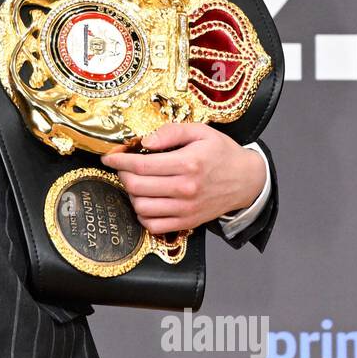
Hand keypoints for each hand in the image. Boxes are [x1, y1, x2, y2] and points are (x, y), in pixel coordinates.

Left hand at [100, 122, 264, 234]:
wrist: (247, 180)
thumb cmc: (222, 154)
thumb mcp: (200, 132)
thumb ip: (171, 132)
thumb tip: (144, 141)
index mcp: (187, 164)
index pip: (141, 165)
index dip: (118, 161)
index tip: (109, 157)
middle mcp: (185, 189)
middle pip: (136, 187)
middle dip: (121, 175)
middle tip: (122, 167)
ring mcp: (185, 209)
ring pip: (141, 207)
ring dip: (131, 194)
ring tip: (136, 182)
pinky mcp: (187, 223)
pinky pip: (153, 225)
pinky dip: (142, 214)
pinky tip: (146, 201)